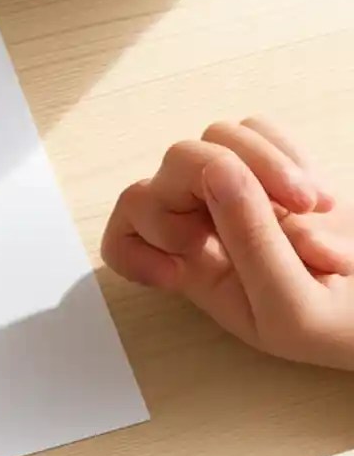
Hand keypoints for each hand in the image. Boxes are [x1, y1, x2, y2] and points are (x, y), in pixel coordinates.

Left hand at [101, 118, 353, 369]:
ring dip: (269, 162)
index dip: (138, 239)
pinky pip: (257, 130)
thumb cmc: (333, 326)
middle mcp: (200, 223)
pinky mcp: (271, 168)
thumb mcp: (289, 304)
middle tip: (298, 206)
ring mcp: (234, 192)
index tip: (182, 269)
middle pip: (173, 166)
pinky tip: (322, 196)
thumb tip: (220, 169)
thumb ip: (251, 241)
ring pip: (216, 138)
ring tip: (317, 206)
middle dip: (230, 173)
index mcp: (187, 266)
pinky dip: (291, 153)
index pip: (123, 234)